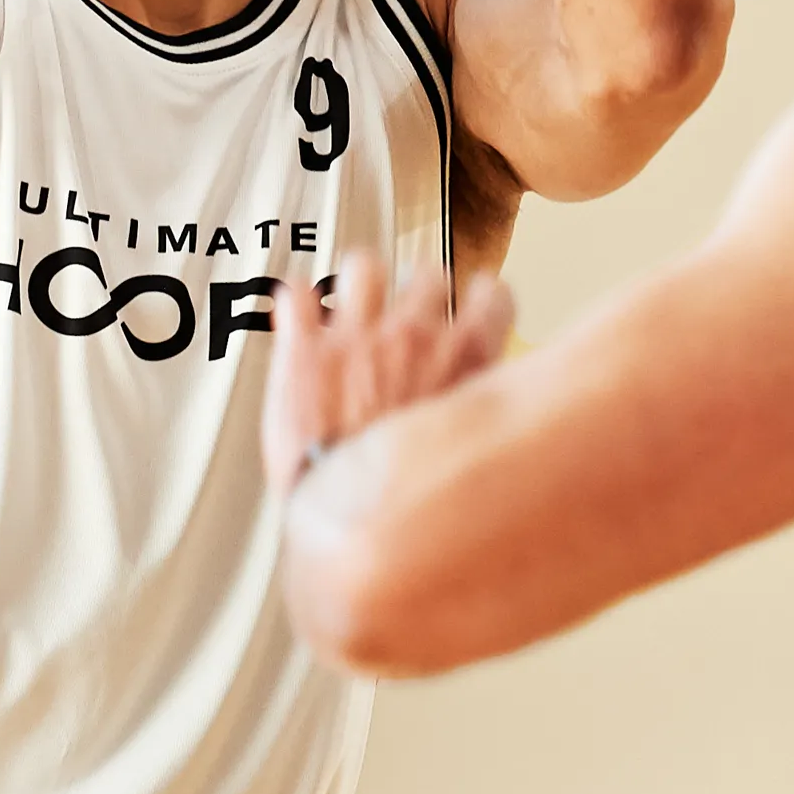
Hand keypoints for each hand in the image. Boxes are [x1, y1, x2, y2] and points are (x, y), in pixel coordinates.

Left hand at [263, 257, 516, 497]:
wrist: (352, 526)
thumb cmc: (415, 504)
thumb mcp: (477, 454)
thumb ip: (485, 414)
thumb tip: (499, 415)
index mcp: (465, 358)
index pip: (492, 295)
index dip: (481, 300)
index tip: (475, 308)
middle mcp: (414, 336)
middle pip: (428, 274)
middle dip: (420, 288)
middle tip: (411, 313)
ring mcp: (356, 337)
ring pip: (364, 266)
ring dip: (360, 279)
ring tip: (355, 296)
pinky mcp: (302, 352)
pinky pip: (295, 297)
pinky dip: (295, 302)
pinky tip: (297, 309)